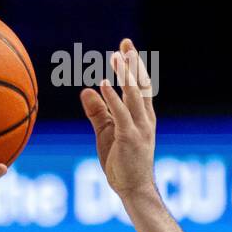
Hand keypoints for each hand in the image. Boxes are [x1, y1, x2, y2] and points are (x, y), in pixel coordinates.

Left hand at [80, 39, 156, 200]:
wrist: (134, 189)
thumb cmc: (122, 163)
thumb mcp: (106, 132)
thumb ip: (97, 111)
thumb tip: (86, 90)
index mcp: (143, 116)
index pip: (141, 85)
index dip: (134, 65)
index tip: (126, 47)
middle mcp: (145, 118)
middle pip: (140, 85)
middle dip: (133, 63)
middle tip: (125, 43)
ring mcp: (139, 128)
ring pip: (133, 95)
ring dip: (125, 75)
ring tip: (116, 56)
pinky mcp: (129, 138)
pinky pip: (121, 114)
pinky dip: (113, 98)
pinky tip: (105, 84)